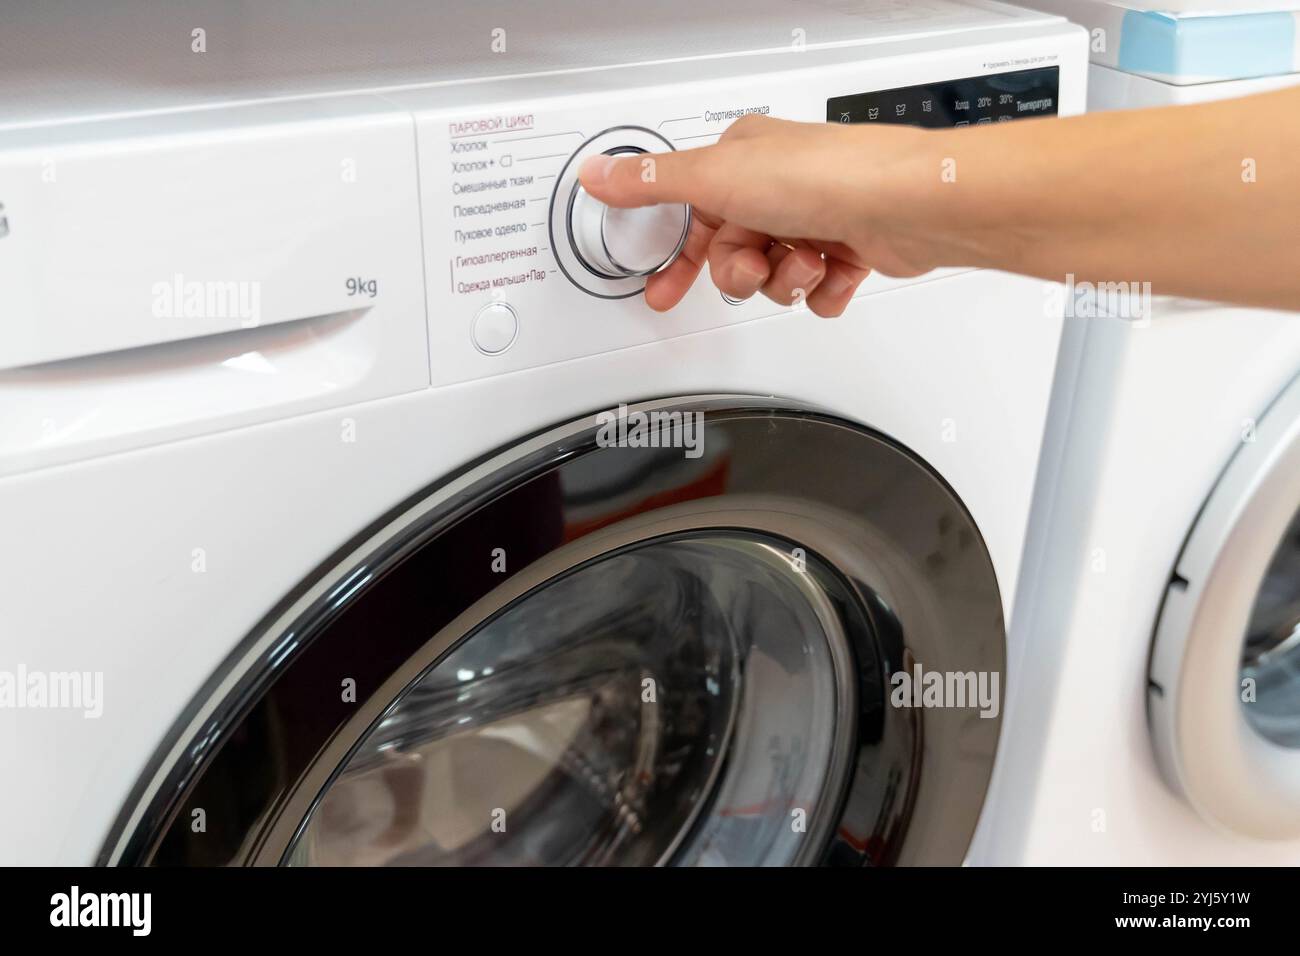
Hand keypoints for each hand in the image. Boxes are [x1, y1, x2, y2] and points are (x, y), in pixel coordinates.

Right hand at [577, 114, 942, 315]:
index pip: (692, 215)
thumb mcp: (715, 177)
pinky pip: (816, 294)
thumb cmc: (825, 176)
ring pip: (773, 277)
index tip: (663, 289)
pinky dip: (822, 292)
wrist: (907, 205)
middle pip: (731, 255)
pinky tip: (833, 273)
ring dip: (786, 279)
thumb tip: (598, 176)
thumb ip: (652, 184)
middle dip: (742, 271)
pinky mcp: (848, 249)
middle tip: (754, 265)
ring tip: (807, 261)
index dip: (677, 257)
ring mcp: (815, 218)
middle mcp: (779, 186)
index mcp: (742, 160)